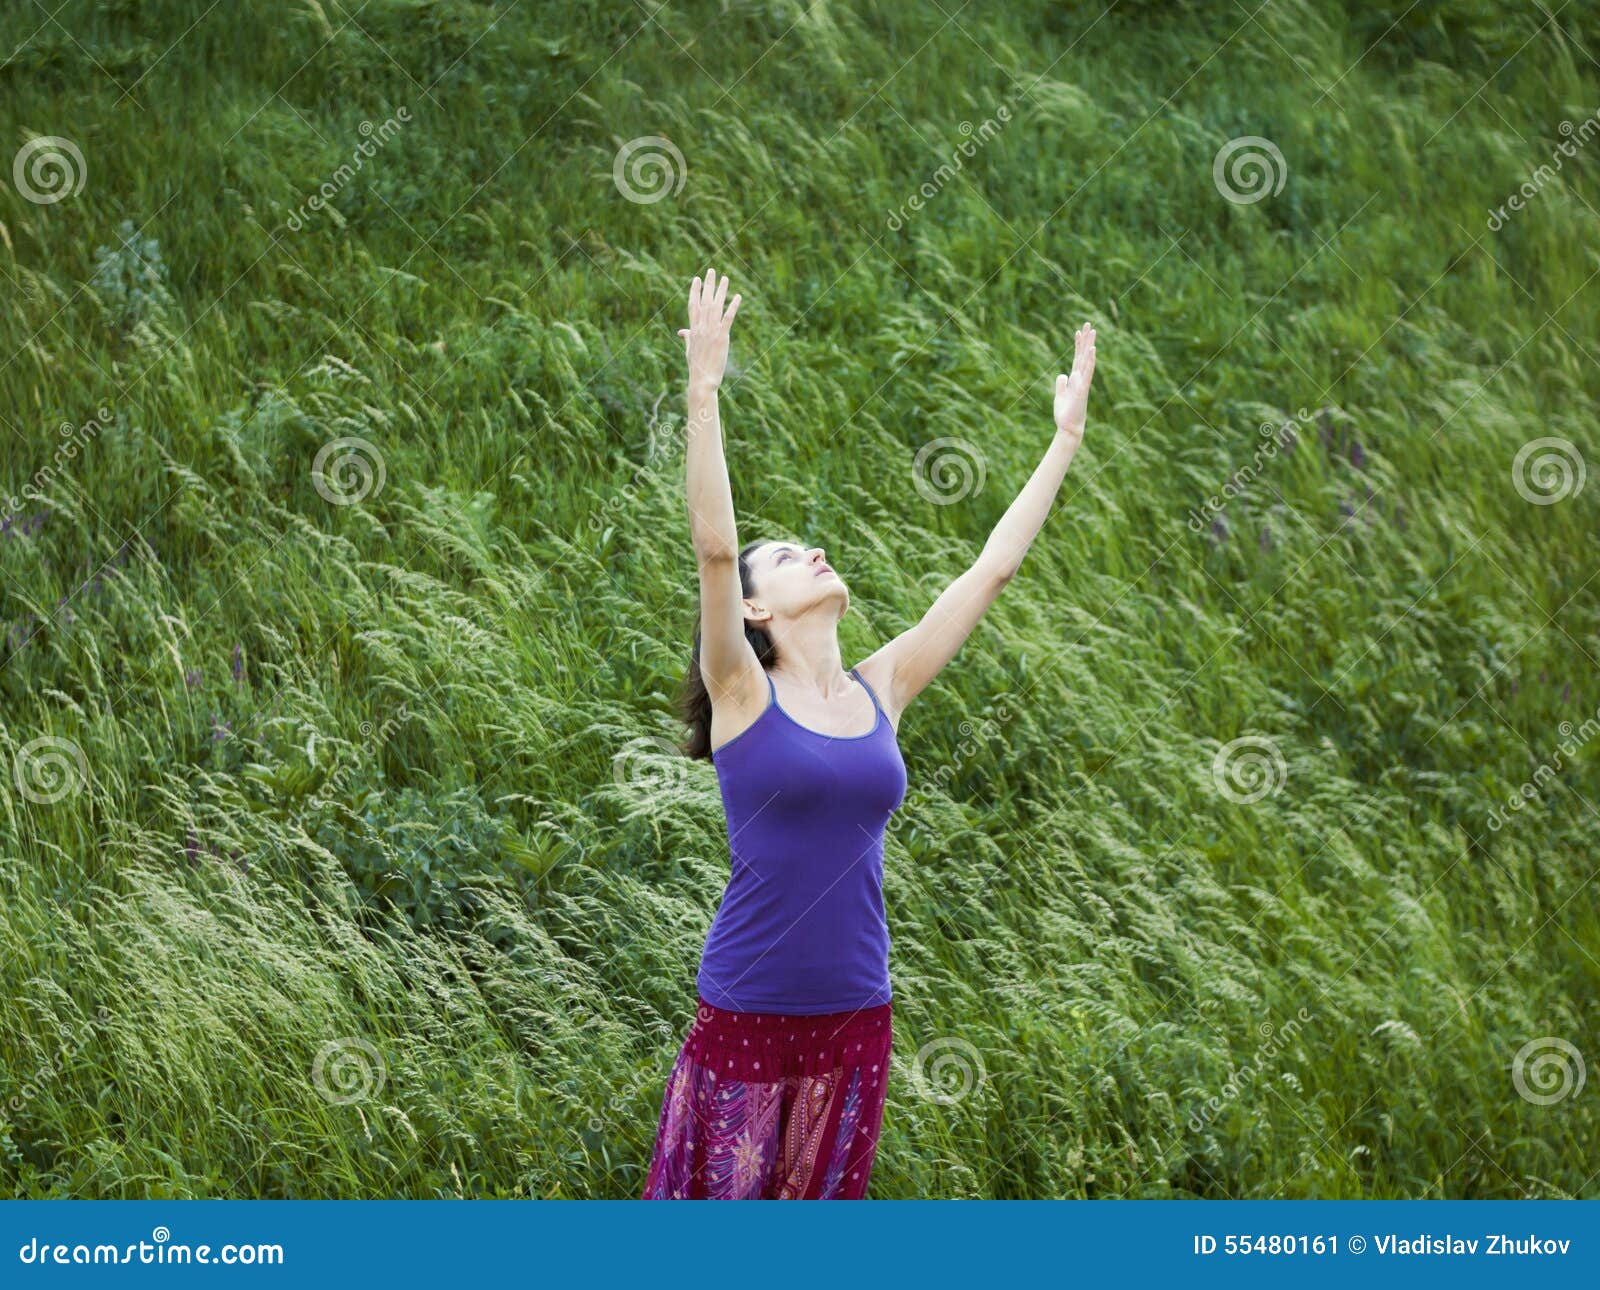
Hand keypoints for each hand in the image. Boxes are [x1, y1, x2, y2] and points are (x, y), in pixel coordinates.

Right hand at [679, 266, 741, 394]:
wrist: (702, 379)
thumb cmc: (696, 366)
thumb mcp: (689, 349)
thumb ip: (687, 337)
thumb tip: (681, 331)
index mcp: (693, 329)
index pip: (692, 305)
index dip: (695, 291)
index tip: (697, 279)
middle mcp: (701, 327)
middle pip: (704, 301)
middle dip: (708, 285)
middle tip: (712, 270)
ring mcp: (711, 331)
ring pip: (716, 306)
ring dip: (721, 291)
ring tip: (725, 278)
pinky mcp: (722, 337)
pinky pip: (728, 318)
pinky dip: (733, 306)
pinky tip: (738, 297)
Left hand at [1053, 323, 1096, 447]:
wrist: (1069, 428)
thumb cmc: (1065, 413)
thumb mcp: (1060, 395)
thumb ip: (1061, 384)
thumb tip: (1063, 375)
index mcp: (1075, 379)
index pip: (1077, 358)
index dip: (1078, 345)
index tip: (1078, 331)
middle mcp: (1081, 378)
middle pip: (1083, 355)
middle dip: (1086, 340)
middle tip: (1089, 324)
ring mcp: (1083, 383)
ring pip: (1087, 360)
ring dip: (1089, 346)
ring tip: (1092, 332)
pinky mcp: (1082, 389)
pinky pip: (1087, 372)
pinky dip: (1090, 361)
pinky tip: (1092, 350)